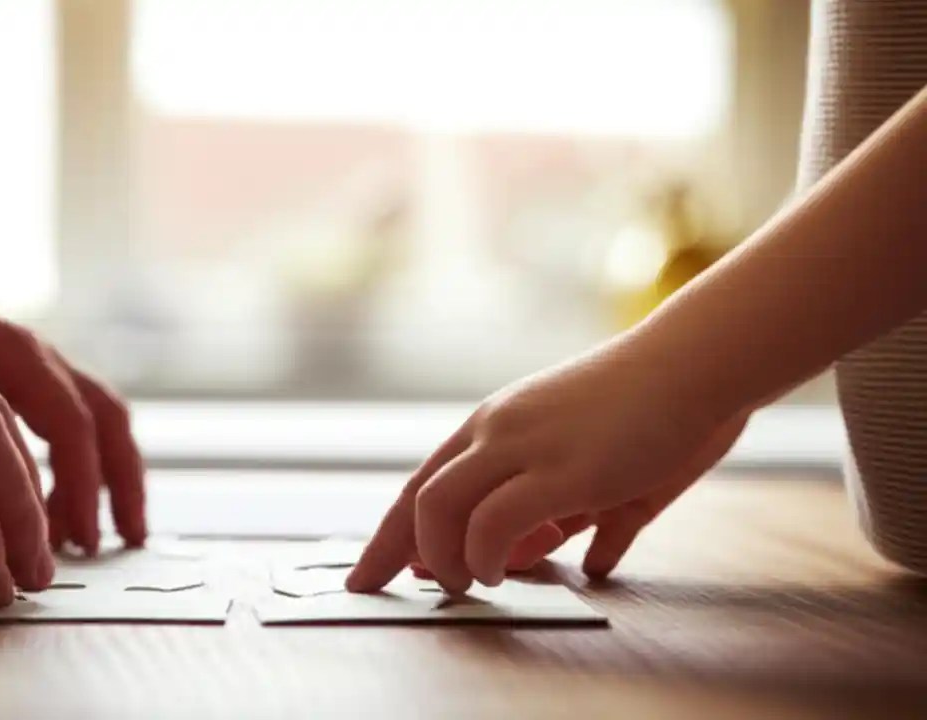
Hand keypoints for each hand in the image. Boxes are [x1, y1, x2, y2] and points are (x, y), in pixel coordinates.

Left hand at [0, 289, 145, 553]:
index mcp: (11, 350)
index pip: (72, 424)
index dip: (78, 488)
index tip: (71, 542)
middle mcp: (33, 355)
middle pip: (103, 420)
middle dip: (115, 485)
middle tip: (111, 545)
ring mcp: (30, 368)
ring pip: (94, 424)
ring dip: (102, 482)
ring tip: (91, 540)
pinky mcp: (15, 385)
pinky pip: (66, 430)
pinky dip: (72, 475)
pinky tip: (51, 518)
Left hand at [346, 342, 748, 593]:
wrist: (696, 360)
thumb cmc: (654, 408)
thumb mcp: (599, 467)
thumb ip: (583, 513)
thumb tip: (584, 560)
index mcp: (495, 423)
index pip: (423, 481)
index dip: (391, 531)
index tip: (369, 568)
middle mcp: (496, 430)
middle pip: (416, 496)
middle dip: (389, 549)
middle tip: (376, 587)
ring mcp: (524, 446)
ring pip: (438, 506)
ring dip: (438, 557)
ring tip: (456, 585)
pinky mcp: (561, 469)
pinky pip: (492, 521)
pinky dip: (483, 554)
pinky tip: (497, 571)